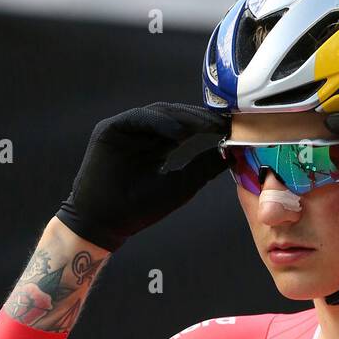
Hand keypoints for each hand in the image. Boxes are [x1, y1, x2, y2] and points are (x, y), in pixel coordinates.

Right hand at [56, 103, 227, 251]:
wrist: (106, 223)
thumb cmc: (140, 209)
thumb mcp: (181, 185)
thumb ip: (204, 168)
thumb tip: (231, 154)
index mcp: (156, 146)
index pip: (185, 128)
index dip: (206, 126)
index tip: (230, 127)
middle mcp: (141, 134)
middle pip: (174, 117)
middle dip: (199, 118)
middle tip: (223, 121)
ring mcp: (125, 130)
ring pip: (159, 114)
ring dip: (184, 118)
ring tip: (207, 125)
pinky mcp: (110, 130)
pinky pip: (138, 119)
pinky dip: (159, 123)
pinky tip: (179, 133)